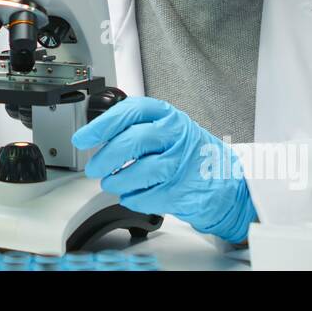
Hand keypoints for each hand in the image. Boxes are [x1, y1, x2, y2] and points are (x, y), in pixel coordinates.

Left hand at [71, 96, 255, 242]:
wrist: (228, 183)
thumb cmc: (191, 154)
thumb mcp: (168, 129)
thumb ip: (137, 127)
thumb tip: (97, 136)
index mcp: (168, 116)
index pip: (129, 112)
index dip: (101, 125)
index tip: (83, 138)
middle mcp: (176, 136)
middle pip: (131, 142)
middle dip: (105, 157)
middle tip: (94, 167)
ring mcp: (180, 164)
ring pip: (138, 171)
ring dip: (117, 181)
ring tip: (111, 183)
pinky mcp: (181, 191)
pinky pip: (146, 196)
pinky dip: (132, 198)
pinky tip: (130, 195)